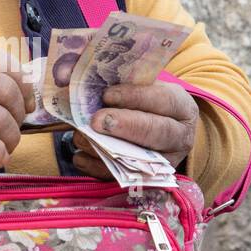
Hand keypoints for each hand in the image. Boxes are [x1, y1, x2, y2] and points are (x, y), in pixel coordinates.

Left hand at [71, 80, 198, 177]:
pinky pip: (121, 177)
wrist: (164, 132)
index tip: (107, 94)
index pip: (163, 100)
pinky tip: (80, 155)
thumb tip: (69, 70)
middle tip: (96, 121)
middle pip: (156, 132)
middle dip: (125, 126)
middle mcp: (180, 138)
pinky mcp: (147, 180)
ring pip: (138, 159)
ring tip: (80, 136)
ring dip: (104, 148)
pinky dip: (97, 167)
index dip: (135, 97)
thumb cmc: (148, 104)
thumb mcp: (144, 87)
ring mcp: (165, 163)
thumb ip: (117, 80)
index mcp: (181, 107)